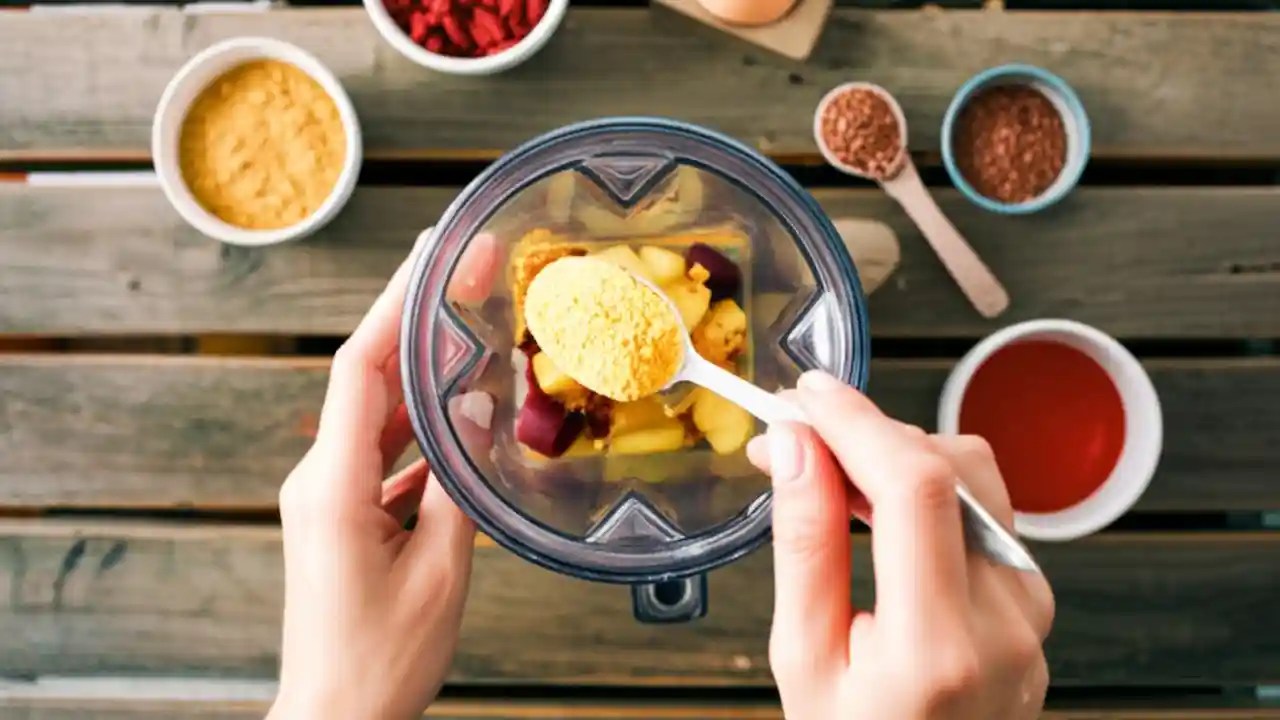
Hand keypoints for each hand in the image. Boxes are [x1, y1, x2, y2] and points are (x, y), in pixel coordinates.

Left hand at [270, 231, 498, 719]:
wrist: (336, 718)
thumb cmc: (380, 661)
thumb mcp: (440, 572)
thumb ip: (457, 484)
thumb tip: (472, 409)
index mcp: (334, 488)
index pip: (358, 370)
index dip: (392, 306)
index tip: (427, 257)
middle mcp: (320, 480)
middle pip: (367, 381)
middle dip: (416, 323)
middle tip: (465, 276)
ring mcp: (328, 497)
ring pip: (378, 417)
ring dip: (422, 377)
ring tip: (472, 334)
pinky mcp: (342, 515)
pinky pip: (382, 455)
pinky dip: (420, 431)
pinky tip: (461, 418)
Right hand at [747, 371, 1053, 719]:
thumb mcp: (802, 657)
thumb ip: (803, 545)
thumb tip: (795, 448)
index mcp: (940, 645)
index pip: (915, 488)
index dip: (856, 422)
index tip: (803, 397)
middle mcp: (1007, 620)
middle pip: (952, 466)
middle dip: (866, 429)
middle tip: (793, 435)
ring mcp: (1031, 610)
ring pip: (975, 476)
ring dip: (897, 450)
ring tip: (828, 466)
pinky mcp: (1031, 601)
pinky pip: (983, 509)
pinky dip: (925, 484)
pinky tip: (872, 500)